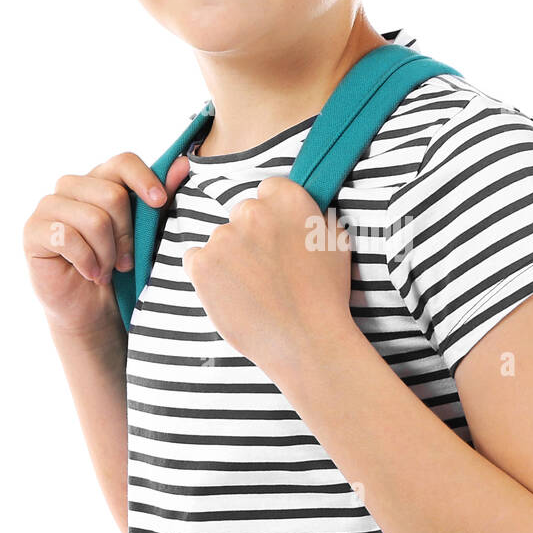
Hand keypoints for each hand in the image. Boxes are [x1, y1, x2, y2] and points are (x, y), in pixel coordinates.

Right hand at [23, 151, 190, 335]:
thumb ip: (160, 198)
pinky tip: (90, 273)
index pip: (123, 162)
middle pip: (112, 195)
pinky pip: (68, 237)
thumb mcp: (146, 233)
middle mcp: (71, 186)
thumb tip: (183, 164)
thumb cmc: (119, 268)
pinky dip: (87, 262)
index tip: (160, 203)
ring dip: (107, 254)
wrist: (92, 309)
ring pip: (94, 219)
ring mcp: (48, 206)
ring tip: (106, 269)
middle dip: (127, 235)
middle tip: (126, 262)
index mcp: (100, 180)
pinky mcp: (33, 230)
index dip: (144, 180)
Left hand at [182, 175, 355, 379]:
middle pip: (242, 213)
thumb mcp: (336, 244)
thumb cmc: (326, 297)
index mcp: (287, 199)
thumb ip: (314, 218)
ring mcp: (223, 238)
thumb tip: (302, 214)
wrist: (306, 342)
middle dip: (251, 235)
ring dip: (231, 257)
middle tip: (267, 269)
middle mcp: (252, 211)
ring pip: (220, 239)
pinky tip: (232, 293)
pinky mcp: (201, 265)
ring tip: (253, 289)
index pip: (269, 189)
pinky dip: (209, 275)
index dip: (274, 215)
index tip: (278, 237)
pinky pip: (195, 259)